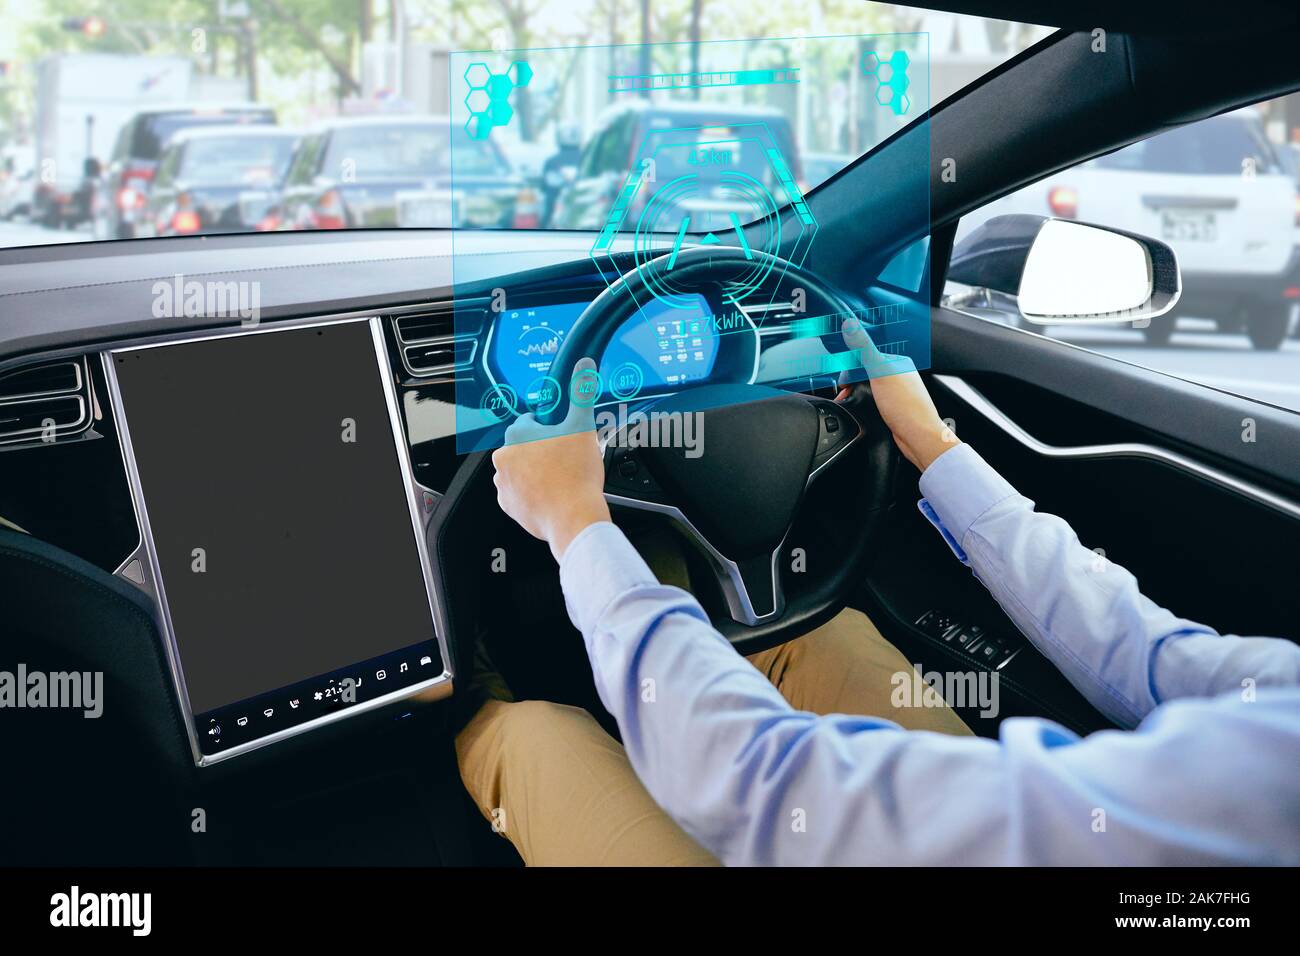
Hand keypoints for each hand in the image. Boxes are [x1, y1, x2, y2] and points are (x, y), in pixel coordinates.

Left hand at [491, 358, 610, 561]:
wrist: (573, 517)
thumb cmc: (576, 475)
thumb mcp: (583, 427)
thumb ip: (581, 394)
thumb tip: (583, 368)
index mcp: (517, 436)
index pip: (530, 422)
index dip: (549, 428)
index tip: (562, 438)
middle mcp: (504, 459)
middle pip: (525, 447)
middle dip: (542, 451)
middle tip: (565, 459)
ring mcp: (504, 484)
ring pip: (522, 470)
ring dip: (536, 471)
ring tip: (561, 478)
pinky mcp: (509, 506)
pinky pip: (520, 493)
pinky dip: (533, 492)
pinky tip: (552, 494)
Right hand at [840, 318, 958, 471]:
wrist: (918, 438)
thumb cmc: (907, 407)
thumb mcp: (880, 372)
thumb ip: (864, 348)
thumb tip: (850, 324)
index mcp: (898, 362)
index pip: (868, 354)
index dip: (851, 363)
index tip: (841, 372)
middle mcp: (898, 376)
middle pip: (866, 371)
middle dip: (851, 379)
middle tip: (843, 389)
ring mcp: (896, 393)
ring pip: (868, 386)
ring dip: (854, 392)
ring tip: (847, 398)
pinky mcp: (892, 408)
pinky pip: (872, 400)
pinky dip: (861, 403)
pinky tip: (859, 408)